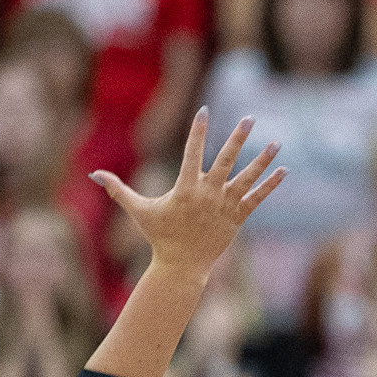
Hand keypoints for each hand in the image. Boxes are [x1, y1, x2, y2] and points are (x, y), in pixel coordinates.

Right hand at [91, 109, 286, 281]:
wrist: (182, 265)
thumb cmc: (159, 235)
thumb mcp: (138, 210)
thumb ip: (117, 188)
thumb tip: (93, 173)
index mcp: (185, 188)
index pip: (192, 152)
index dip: (198, 131)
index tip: (204, 110)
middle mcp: (208, 193)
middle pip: (226, 160)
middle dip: (238, 138)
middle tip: (250, 118)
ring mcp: (225, 205)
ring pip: (247, 178)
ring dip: (262, 160)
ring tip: (276, 143)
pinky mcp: (238, 217)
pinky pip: (257, 198)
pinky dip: (271, 185)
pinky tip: (284, 170)